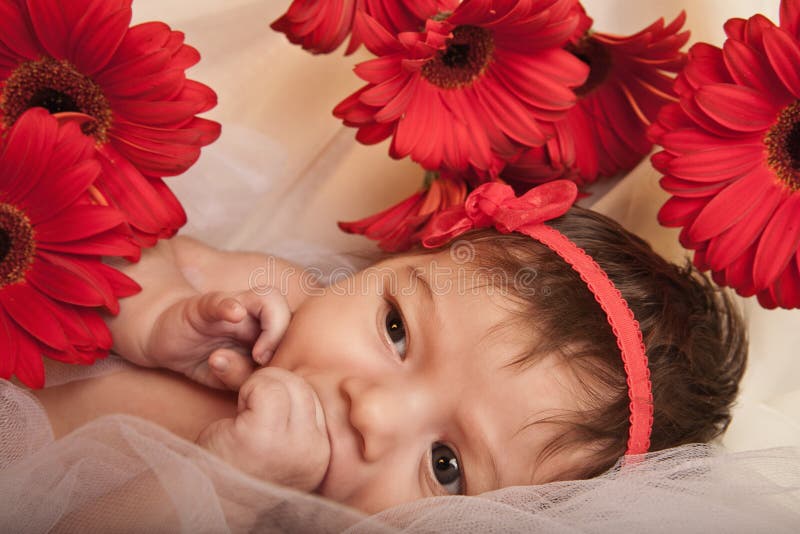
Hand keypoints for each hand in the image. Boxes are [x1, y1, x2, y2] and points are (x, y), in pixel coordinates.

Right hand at [145, 290, 290, 388]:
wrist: (163, 337)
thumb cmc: (201, 358)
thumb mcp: (226, 377)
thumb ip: (245, 378)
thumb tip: (261, 376)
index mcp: (263, 330)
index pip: (293, 332)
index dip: (292, 352)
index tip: (278, 374)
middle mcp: (253, 314)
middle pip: (289, 313)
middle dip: (286, 338)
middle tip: (267, 362)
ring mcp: (232, 306)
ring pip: (268, 298)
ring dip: (271, 326)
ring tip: (258, 354)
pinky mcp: (205, 305)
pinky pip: (223, 300)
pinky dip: (231, 306)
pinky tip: (234, 315)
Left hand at [196, 367, 329, 491]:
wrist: (203, 500)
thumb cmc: (232, 466)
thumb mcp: (266, 432)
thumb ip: (271, 396)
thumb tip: (259, 352)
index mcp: (320, 454)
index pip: (313, 398)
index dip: (284, 394)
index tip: (262, 409)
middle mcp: (313, 452)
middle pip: (302, 387)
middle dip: (272, 385)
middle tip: (249, 407)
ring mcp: (290, 446)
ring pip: (286, 382)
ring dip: (258, 386)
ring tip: (243, 411)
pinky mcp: (263, 437)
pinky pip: (265, 387)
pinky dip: (247, 388)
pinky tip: (236, 413)